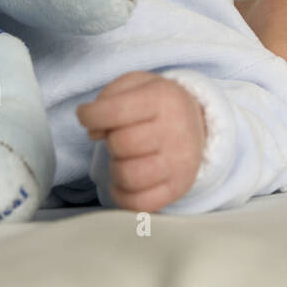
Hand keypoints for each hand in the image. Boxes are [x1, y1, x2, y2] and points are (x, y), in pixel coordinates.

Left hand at [75, 71, 205, 211]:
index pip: (114, 111)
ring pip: (128, 176)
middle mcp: (175, 130)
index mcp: (162, 98)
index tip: (87, 116)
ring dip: (116, 169)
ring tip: (124, 159)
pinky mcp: (178, 188)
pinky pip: (139, 203)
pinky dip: (122, 196)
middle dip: (110, 141)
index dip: (89, 115)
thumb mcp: (135, 83)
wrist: (198, 122)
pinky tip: (123, 183)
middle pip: (121, 144)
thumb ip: (108, 97)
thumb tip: (94, 133)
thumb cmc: (156, 104)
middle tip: (118, 137)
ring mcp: (179, 163)